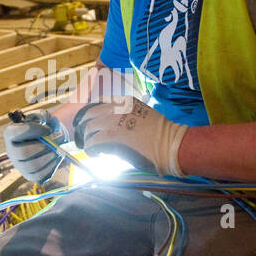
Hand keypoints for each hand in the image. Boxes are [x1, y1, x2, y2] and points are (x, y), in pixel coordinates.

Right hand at [3, 111, 67, 183]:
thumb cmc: (45, 126)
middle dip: (44, 147)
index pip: (15, 132)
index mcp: (11, 134)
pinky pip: (39, 176)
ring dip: (49, 158)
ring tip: (59, 150)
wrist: (51, 140)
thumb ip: (41, 116)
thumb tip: (42, 124)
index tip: (48, 129)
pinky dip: (51, 167)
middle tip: (57, 142)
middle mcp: (11, 151)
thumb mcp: (43, 116)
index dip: (33, 130)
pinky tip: (57, 158)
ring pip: (32, 166)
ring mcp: (19, 165)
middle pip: (23, 153)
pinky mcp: (29, 176)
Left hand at [73, 98, 187, 175]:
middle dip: (83, 126)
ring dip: (87, 140)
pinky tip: (95, 154)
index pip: (98, 103)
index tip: (88, 123)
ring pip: (89, 128)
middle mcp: (117, 107)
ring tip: (91, 148)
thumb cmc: (162, 135)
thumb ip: (126, 118)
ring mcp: (114, 121)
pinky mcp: (112, 137)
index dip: (91, 115)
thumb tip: (114, 129)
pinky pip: (92, 142)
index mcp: (125, 101)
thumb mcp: (142, 116)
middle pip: (89, 114)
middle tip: (83, 137)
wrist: (172, 145)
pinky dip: (90, 149)